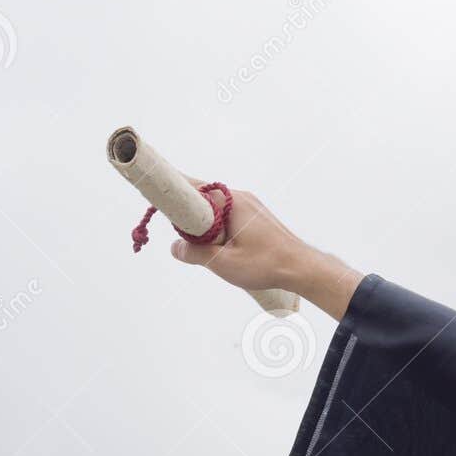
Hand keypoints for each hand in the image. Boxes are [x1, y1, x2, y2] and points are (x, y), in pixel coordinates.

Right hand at [168, 180, 362, 319]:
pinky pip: (227, 216)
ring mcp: (250, 205)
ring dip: (204, 227)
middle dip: (187, 217)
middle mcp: (239, 197)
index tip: (152, 192)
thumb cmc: (267, 265)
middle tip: (186, 240)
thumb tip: (174, 247)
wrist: (303, 269)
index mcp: (230, 201)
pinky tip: (223, 248)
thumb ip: (195, 254)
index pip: (190, 186)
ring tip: (210, 250)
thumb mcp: (223, 263)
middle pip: (200, 199)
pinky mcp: (256, 216)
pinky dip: (218, 228)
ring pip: (214, 210)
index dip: (170, 191)